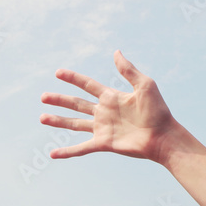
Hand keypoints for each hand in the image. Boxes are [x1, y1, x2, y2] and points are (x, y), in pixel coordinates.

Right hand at [40, 51, 178, 162]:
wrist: (163, 136)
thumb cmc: (158, 110)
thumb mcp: (145, 85)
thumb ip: (128, 70)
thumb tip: (116, 52)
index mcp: (111, 97)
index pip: (87, 85)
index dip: (73, 78)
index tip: (58, 72)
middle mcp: (104, 112)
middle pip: (76, 104)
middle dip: (59, 100)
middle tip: (43, 96)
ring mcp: (102, 128)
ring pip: (74, 124)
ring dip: (58, 121)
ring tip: (42, 117)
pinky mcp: (104, 143)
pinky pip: (81, 148)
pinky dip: (67, 151)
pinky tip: (53, 154)